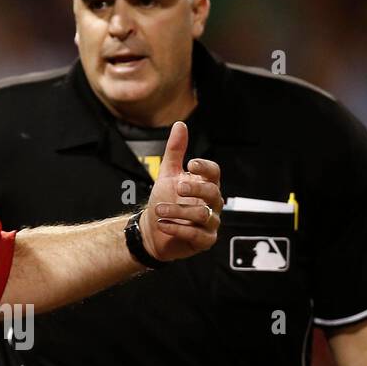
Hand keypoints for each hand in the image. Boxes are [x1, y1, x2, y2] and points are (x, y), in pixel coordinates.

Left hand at [140, 121, 222, 261]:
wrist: (152, 230)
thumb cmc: (164, 200)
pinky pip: (196, 235)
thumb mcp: (167, 174)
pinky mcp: (204, 241)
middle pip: (213, 192)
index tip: (190, 164)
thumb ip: (175, 151)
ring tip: (159, 209)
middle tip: (177, 186)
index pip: (214, 172)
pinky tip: (162, 224)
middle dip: (195, 189)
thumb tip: (180, 124)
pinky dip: (178, 229)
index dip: (205, 167)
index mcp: (206, 185)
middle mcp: (212, 204)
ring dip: (178, 211)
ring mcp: (211, 223)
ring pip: (202, 215)